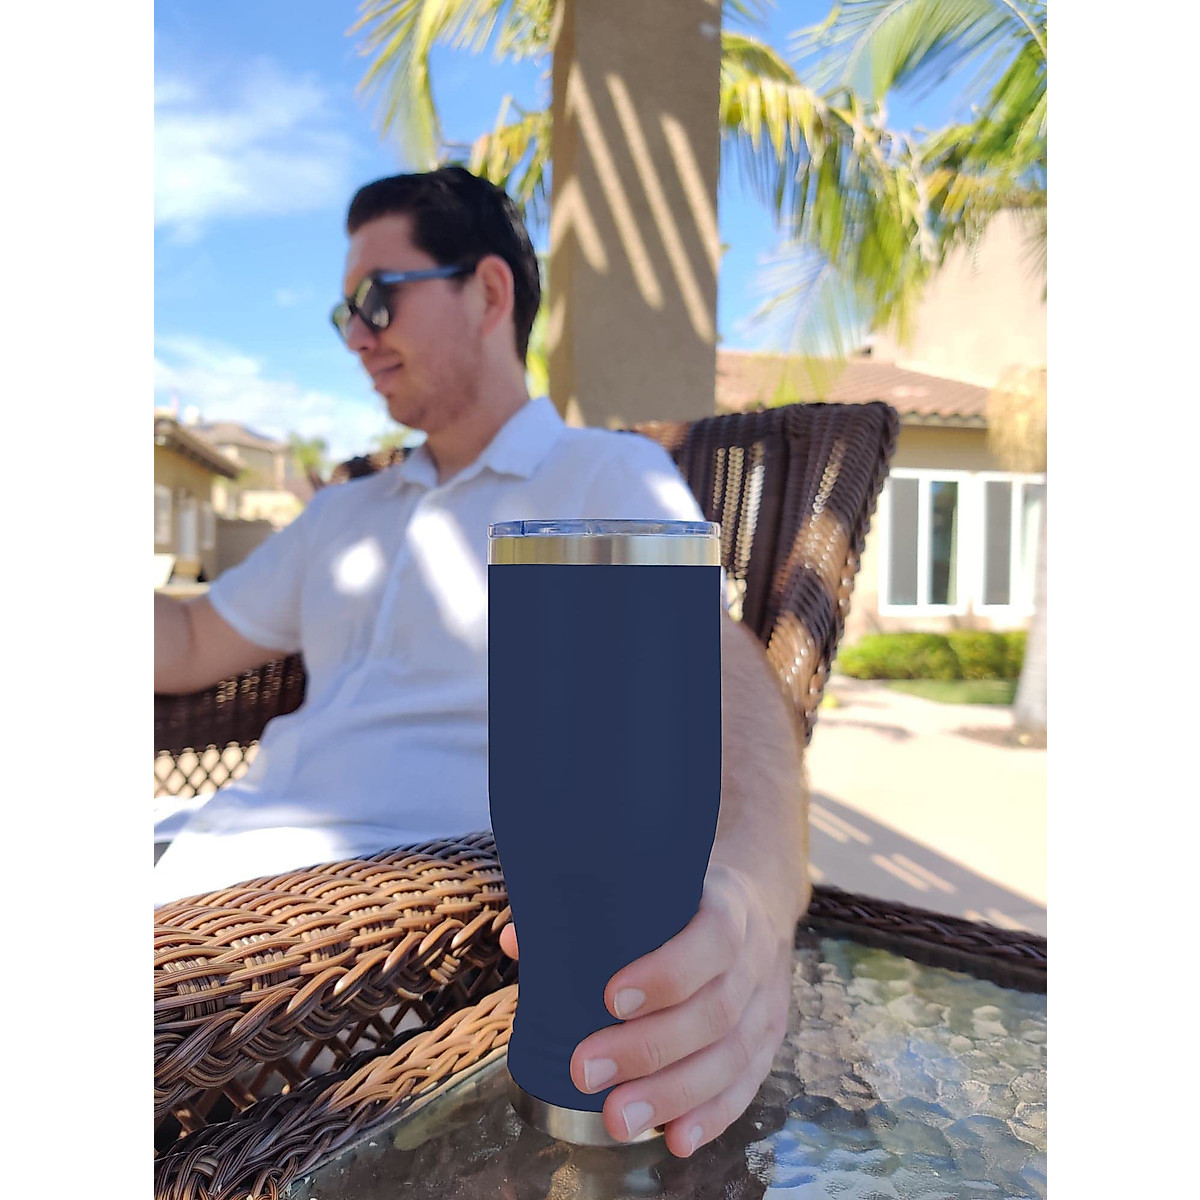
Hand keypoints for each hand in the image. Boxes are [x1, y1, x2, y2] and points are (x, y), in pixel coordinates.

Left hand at [498, 862, 792, 1157]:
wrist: (757, 906)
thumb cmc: (686, 900)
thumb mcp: (656, 885)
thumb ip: (589, 907)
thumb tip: (518, 939)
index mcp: (728, 907)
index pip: (711, 940)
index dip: (667, 973)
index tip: (610, 998)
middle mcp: (754, 959)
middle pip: (714, 1011)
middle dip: (648, 1049)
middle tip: (586, 1070)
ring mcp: (766, 1005)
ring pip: (731, 1058)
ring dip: (673, 1094)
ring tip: (617, 1117)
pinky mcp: (767, 1045)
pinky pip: (745, 1086)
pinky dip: (711, 1117)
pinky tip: (675, 1139)